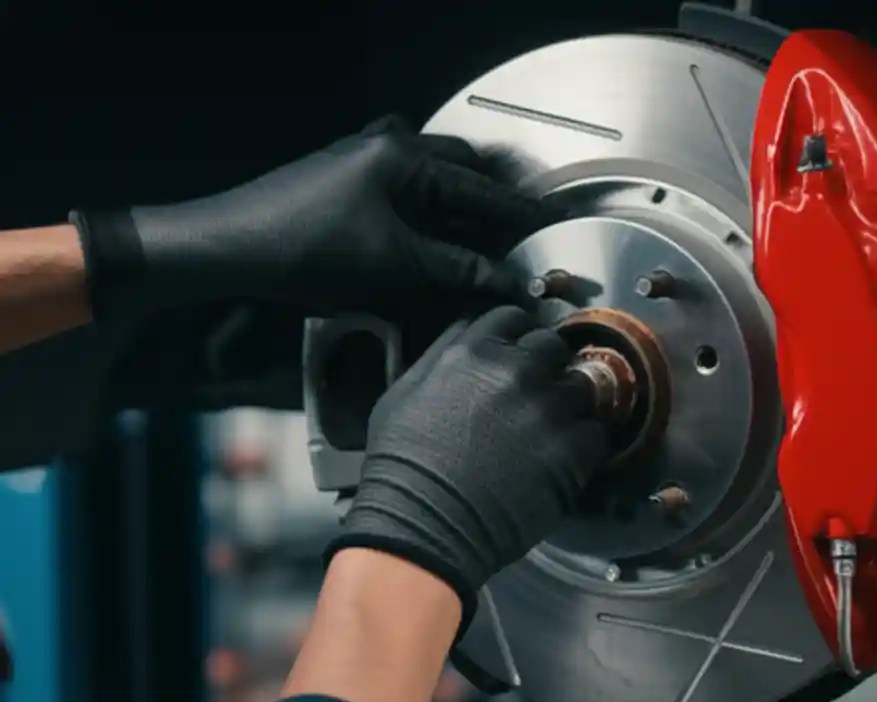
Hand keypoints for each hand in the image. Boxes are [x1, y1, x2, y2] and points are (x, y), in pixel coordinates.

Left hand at [71, 116, 558, 320]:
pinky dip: (429, 208)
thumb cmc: (306, 251)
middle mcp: (389, 143)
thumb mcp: (394, 267)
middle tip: (524, 241)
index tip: (555, 237)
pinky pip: (405, 186)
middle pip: (464, 170)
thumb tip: (514, 285)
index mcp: (405, 156)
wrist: (224, 248)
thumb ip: (460, 272)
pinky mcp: (345, 178)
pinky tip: (432, 237)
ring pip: (434, 176)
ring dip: (462, 207)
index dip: (522, 220)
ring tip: (486, 244)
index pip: (483, 190)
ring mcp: (363, 156)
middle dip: (496, 206)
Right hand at [325, 306, 609, 627]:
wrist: (424, 523)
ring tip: (554, 428)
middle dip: (547, 365)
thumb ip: (442, 355)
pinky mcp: (572, 450)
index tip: (519, 353)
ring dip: (570, 403)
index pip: (514, 318)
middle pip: (553, 346)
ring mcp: (549, 409)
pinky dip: (584, 444)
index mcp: (474, 350)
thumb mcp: (404, 392)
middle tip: (537, 394)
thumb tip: (469, 334)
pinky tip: (564, 458)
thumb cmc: (402, 465)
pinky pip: (596, 433)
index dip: (518, 336)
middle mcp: (518, 370)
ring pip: (582, 386)